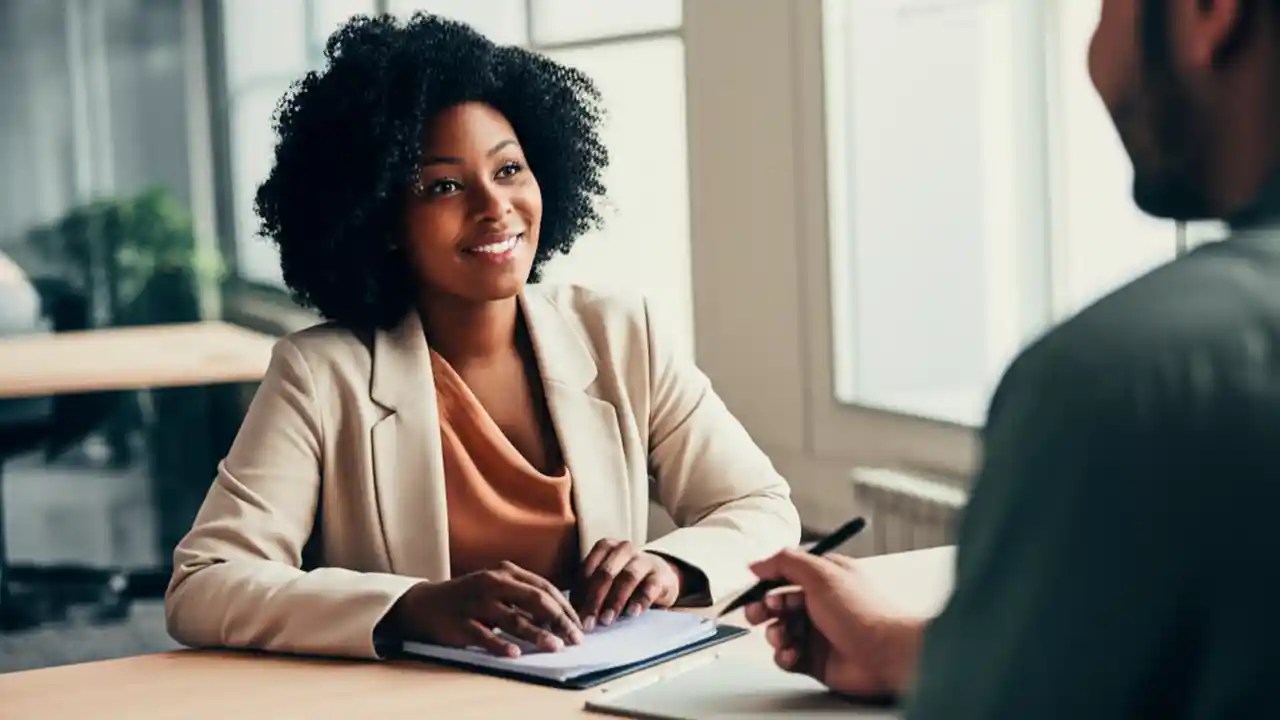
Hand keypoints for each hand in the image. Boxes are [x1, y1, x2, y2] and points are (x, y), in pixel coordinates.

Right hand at [389, 561, 583, 656]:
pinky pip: (484, 635)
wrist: (426, 604)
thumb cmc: (470, 599)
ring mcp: (476, 603)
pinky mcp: (461, 623)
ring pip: (513, 618)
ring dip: (537, 634)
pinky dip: (500, 644)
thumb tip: (558, 619)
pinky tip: (515, 654)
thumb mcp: (498, 590)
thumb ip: (524, 600)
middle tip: (575, 638)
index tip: (579, 625)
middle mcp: (493, 584)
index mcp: (506, 573)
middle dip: (559, 620)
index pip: (544, 588)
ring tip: (555, 646)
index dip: (565, 607)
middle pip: (535, 600)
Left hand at [576, 539, 681, 629]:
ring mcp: (644, 559)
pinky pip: (650, 586)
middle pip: (606, 573)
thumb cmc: (624, 582)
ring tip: (607, 620)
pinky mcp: (661, 574)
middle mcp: (624, 549)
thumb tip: (573, 618)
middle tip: (588, 623)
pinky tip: (632, 613)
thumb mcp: (606, 583)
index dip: (579, 593)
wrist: (660, 578)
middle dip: (595, 599)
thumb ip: (590, 594)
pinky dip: (640, 600)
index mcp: (605, 547)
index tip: (574, 616)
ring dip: (615, 600)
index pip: (587, 569)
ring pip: (628, 577)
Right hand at [744, 549, 924, 696]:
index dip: (768, 579)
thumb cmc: (862, 611)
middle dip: (763, 607)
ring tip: (781, 635)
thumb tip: (758, 562)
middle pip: (779, 603)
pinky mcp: (815, 659)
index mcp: (825, 578)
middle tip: (757, 613)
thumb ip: (786, 562)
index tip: (753, 585)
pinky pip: (788, 656)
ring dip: (774, 632)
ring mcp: (818, 632)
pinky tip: (791, 653)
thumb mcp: (821, 574)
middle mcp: (821, 604)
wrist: (886, 654)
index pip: (787, 573)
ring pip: (780, 630)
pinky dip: (784, 655)